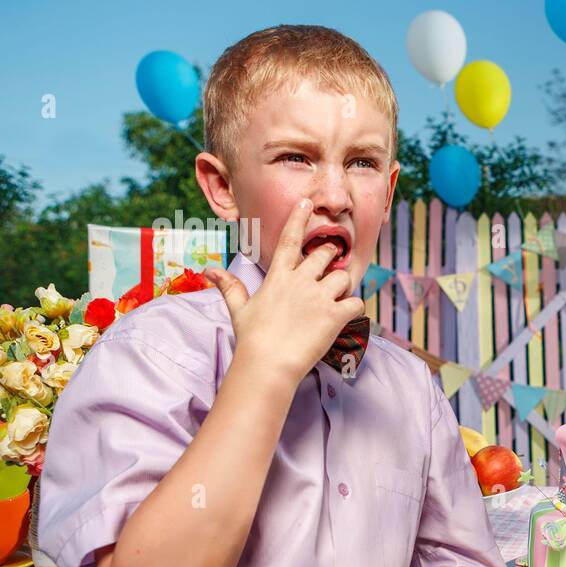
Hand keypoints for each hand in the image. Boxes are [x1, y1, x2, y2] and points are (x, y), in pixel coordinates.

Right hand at [203, 197, 364, 384]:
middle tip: (329, 269)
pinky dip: (355, 307)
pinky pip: (356, 302)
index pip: (290, 239)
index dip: (300, 218)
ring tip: (336, 299)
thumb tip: (209, 271)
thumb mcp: (239, 309)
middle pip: (325, 254)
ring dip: (344, 285)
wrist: (267, 364)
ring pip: (344, 276)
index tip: (308, 202)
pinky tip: (346, 316)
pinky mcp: (335, 315)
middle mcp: (301, 281)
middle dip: (330, 258)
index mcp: (278, 277)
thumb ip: (229, 287)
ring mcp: (319, 297)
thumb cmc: (252, 339)